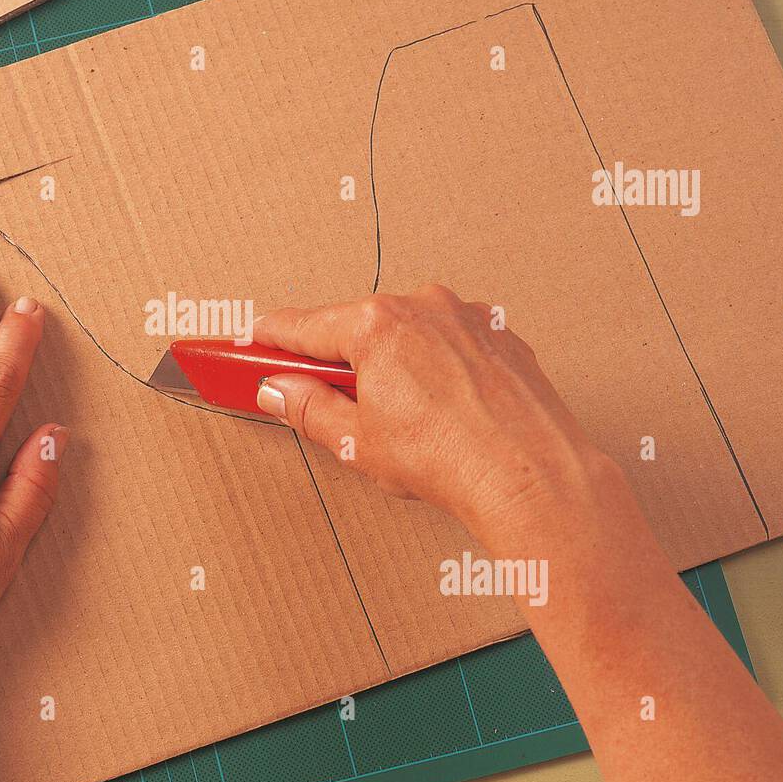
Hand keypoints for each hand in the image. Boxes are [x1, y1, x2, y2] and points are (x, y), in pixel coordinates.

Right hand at [253, 286, 617, 548]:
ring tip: (399, 418)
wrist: (531, 476)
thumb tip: (281, 392)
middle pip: (357, 327)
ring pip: (408, 333)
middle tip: (329, 400)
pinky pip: (450, 342)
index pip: (303, 326)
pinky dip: (435, 366)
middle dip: (339, 361)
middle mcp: (422, 306)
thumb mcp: (357, 441)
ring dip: (391, 363)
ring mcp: (466, 317)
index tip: (251, 342)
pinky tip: (439, 409)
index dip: (270, 338)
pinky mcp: (500, 336)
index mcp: (376, 324)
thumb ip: (308, 408)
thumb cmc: (452, 459)